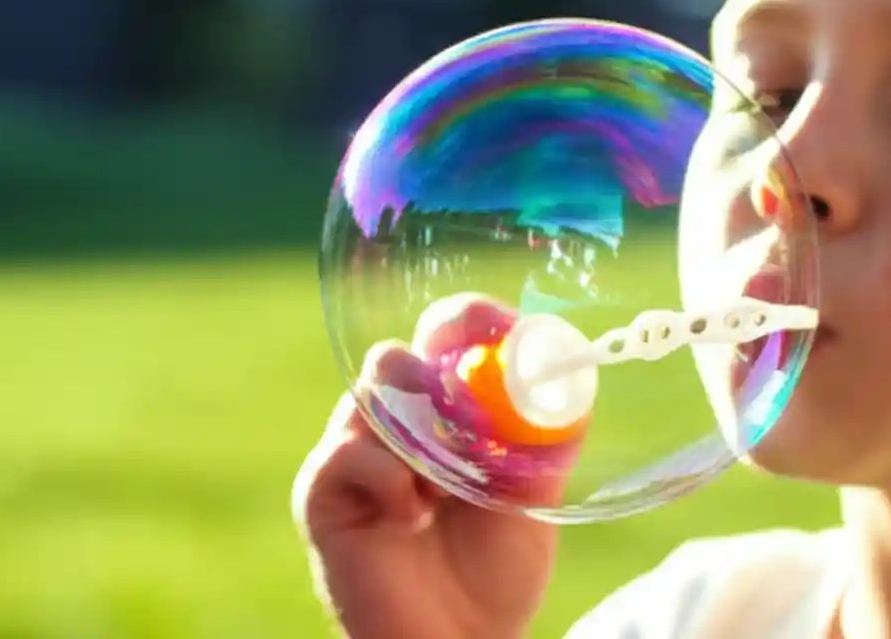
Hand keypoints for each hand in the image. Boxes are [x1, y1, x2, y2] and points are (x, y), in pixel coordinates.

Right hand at [292, 296, 567, 638]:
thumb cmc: (493, 572)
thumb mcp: (536, 494)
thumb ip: (546, 436)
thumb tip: (569, 375)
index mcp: (437, 413)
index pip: (439, 337)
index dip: (464, 319)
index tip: (495, 325)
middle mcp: (388, 424)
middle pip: (394, 356)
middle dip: (437, 376)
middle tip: (473, 419)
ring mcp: (349, 455)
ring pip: (372, 397)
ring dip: (422, 438)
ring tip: (446, 490)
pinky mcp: (322, 493)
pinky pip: (352, 453)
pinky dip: (395, 479)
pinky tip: (415, 518)